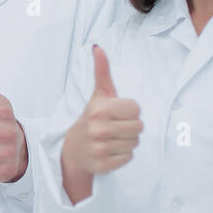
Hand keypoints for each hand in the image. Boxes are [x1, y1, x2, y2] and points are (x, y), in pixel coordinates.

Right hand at [60, 45, 141, 201]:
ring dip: (127, 141)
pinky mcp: (102, 165)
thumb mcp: (98, 95)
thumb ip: (102, 71)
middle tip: (116, 127)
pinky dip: (122, 155)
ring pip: (135, 143)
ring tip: (112, 139)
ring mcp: (99, 148)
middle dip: (131, 127)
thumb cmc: (92, 118)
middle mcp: (97, 129)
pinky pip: (128, 158)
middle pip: (139, 127)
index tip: (117, 113)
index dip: (130, 111)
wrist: (73, 149)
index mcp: (99, 110)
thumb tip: (98, 47)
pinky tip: (110, 151)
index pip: (137, 109)